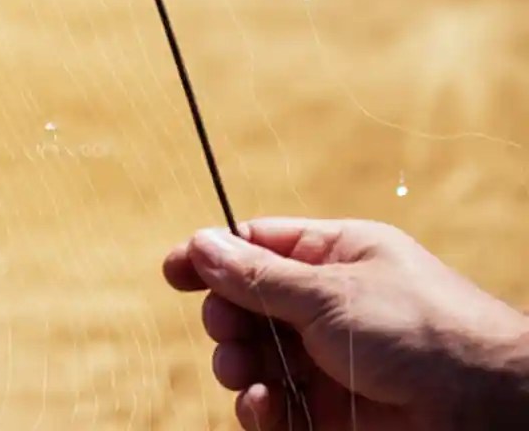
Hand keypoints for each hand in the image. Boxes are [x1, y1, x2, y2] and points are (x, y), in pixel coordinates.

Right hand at [163, 217, 528, 430]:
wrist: (480, 406)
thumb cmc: (418, 329)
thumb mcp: (328, 291)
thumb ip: (257, 276)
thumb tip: (199, 243)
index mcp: (334, 256)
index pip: (257, 246)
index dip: (212, 256)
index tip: (172, 272)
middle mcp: (326, 304)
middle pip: (246, 304)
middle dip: (226, 318)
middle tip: (226, 329)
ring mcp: (326, 358)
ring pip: (253, 357)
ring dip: (237, 365)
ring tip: (242, 373)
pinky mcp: (327, 409)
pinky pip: (272, 404)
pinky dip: (258, 406)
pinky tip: (260, 406)